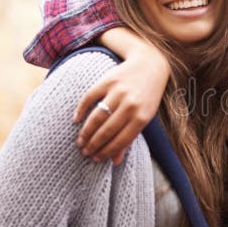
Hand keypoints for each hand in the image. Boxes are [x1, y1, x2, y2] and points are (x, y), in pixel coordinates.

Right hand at [74, 31, 169, 163]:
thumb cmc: (147, 96)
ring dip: (86, 132)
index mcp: (142, 117)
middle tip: (84, 152)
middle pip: (107, 130)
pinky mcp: (107, 80)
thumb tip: (115, 162)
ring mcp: (118, 92)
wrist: (150, 64)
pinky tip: (77, 120)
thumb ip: (130, 137)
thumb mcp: (145, 116)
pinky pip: (90, 98)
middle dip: (94, 144)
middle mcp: (130, 105)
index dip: (107, 152)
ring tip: (80, 141)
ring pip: (97, 117)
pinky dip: (81, 110)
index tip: (96, 159)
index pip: (121, 140)